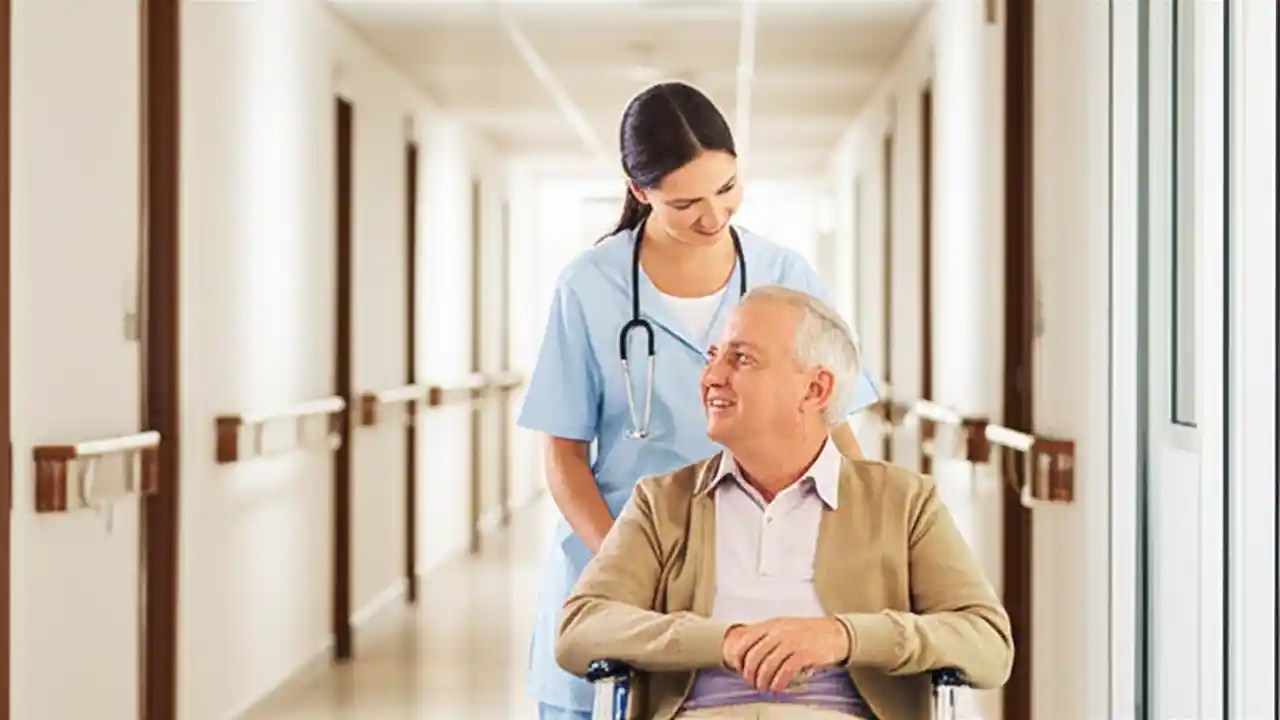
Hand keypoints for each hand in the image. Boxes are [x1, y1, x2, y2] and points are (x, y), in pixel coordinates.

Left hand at [722, 618, 849, 692]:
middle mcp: (780, 632)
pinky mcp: (804, 654)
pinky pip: (785, 671)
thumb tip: (747, 650)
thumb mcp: (784, 627)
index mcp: (772, 625)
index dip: (738, 656)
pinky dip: (778, 682)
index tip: (738, 667)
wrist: (836, 633)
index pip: (746, 640)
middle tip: (752, 682)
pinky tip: (777, 687)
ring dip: (763, 681)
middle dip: (750, 673)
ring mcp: (792, 642)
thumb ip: (767, 636)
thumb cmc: (809, 632)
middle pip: (755, 655)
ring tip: (763, 687)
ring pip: (768, 665)